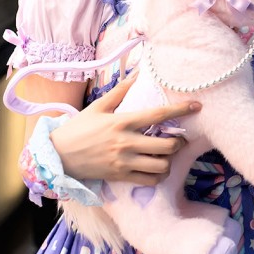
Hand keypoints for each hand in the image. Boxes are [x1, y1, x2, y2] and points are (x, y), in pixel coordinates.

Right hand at [50, 71, 200, 185]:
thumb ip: (120, 91)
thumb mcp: (98, 106)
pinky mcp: (120, 176)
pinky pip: (149, 180)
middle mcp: (126, 142)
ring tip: (167, 155)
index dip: (180, 109)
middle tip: (179, 139)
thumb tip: (137, 73)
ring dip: (169, 160)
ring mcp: (124, 162)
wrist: (57, 156)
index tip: (197, 106)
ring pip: (161, 166)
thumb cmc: (78, 129)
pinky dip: (158, 175)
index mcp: (122, 122)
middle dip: (179, 142)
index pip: (158, 115)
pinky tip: (157, 168)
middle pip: (167, 146)